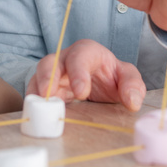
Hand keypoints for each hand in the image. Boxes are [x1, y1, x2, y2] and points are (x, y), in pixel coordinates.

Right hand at [26, 39, 145, 110]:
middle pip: (50, 62)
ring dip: (36, 91)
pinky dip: (34, 102)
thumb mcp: (128, 77)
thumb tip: (132, 101)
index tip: (81, 92)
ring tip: (38, 108)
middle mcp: (66, 59)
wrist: (102, 82)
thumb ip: (133, 85)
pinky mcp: (47, 88)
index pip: (80, 56)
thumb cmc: (112, 75)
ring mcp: (54, 73)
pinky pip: (35, 92)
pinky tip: (37, 114)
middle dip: (47, 78)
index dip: (78, 73)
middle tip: (48, 96)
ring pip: (38, 76)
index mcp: (87, 52)